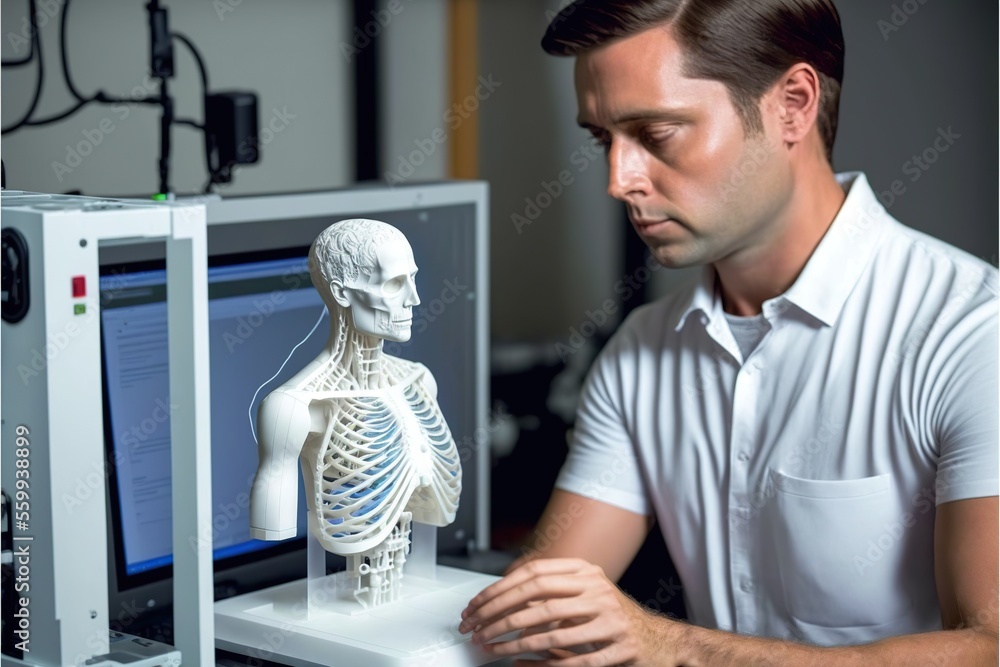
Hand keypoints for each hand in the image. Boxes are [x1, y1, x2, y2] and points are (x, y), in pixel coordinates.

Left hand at [459, 557, 678, 665]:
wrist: (658, 640)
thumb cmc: (612, 616)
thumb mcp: (585, 591)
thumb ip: (551, 588)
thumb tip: (500, 593)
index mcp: (586, 571)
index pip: (533, 573)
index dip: (500, 589)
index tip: (477, 605)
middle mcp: (599, 590)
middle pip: (537, 600)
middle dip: (499, 615)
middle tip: (476, 628)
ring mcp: (611, 619)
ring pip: (552, 632)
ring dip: (514, 643)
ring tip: (491, 648)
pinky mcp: (620, 648)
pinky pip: (574, 660)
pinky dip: (543, 665)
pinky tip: (521, 664)